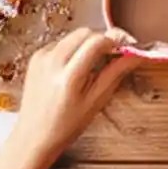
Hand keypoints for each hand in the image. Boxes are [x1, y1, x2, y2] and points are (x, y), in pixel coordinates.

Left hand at [9, 28, 140, 159]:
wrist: (33, 136)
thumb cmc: (64, 126)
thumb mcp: (96, 102)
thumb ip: (115, 73)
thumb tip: (134, 55)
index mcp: (69, 76)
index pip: (97, 41)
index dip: (116, 40)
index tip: (128, 46)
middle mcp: (52, 61)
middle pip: (85, 32)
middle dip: (103, 39)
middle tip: (115, 53)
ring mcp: (41, 57)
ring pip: (73, 36)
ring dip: (88, 43)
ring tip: (95, 64)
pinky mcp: (36, 57)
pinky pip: (61, 43)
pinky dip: (74, 49)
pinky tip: (76, 68)